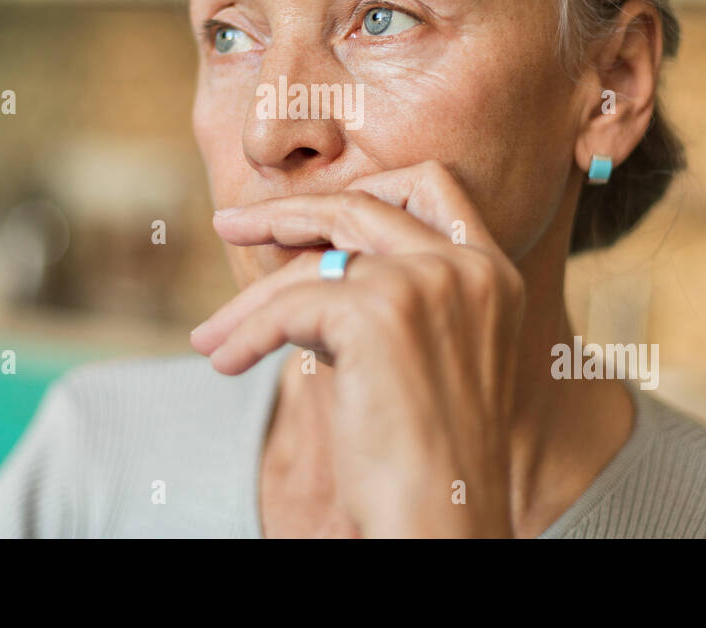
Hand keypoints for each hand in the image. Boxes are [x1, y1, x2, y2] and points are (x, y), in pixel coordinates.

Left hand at [189, 161, 526, 536]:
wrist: (443, 521)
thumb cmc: (424, 455)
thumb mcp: (420, 353)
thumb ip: (385, 294)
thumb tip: (306, 260)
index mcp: (492, 271)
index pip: (431, 184)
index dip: (365, 186)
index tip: (308, 210)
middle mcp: (467, 266)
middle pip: (362, 204)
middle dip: (287, 212)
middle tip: (230, 225)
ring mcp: (427, 283)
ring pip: (314, 262)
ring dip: (251, 300)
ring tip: (212, 335)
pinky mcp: (379, 313)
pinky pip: (289, 308)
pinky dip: (248, 334)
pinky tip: (227, 362)